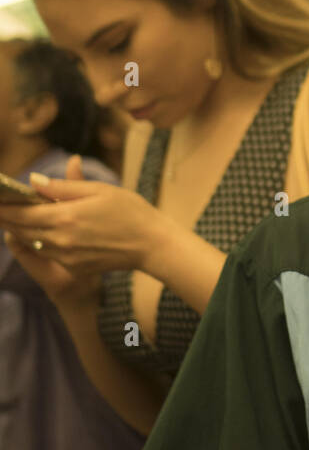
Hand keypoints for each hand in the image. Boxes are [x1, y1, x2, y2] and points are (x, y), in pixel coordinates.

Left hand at [0, 154, 160, 279]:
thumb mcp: (98, 190)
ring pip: (33, 242)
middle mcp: (60, 241)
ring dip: (22, 229)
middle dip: (7, 217)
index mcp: (64, 218)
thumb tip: (33, 182)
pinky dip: (40, 241)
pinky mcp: (74, 267)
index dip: (3, 206)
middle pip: (22, 229)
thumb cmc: (130, 211)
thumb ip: (63, 187)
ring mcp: (66, 257)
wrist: (152, 245)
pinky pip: (49, 253)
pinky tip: (42, 231)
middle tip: (0, 206)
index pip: (21, 213)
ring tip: (14, 216)